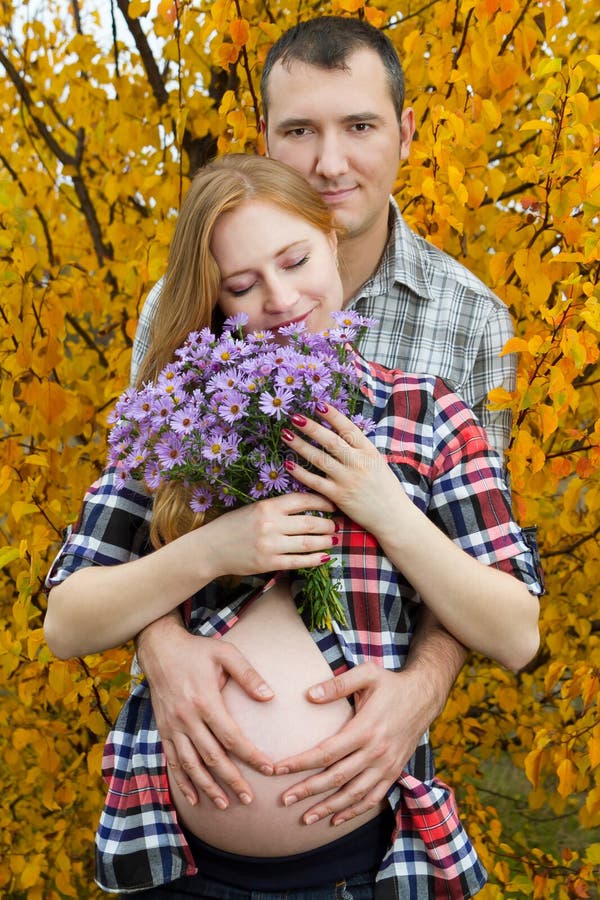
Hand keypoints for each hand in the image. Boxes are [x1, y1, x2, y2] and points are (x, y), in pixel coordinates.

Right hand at [137, 614, 274, 809]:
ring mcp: (172, 726)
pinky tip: (194, 798)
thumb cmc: (197, 650)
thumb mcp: (225, 653)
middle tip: (249, 798)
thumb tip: (269, 697)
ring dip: (207, 787)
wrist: (160, 648)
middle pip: (212, 757)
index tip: (268, 769)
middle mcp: (186, 718)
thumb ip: (248, 674)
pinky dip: (183, 782)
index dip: (251, 756)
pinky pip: (172, 761)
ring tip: (224, 804)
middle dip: (232, 780)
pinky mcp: (163, 730)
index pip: (231, 737)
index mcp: (205, 701)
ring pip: (191, 764)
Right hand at [201, 491, 336, 577]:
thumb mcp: (254, 509)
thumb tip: (308, 508)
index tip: (332, 506)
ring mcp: (270, 545)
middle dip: (328, 524)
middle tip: (336, 525)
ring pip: (308, 543)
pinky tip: (324, 557)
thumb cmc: (233, 526)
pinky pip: (298, 562)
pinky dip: (315, 559)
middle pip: (310, 523)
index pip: (302, 500)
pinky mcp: (269, 563)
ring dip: (325, 542)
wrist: (211, 548)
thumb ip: (278, 508)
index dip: (322, 502)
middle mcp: (270, 524)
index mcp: (267, 506)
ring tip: (333, 540)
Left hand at [273, 662, 427, 825]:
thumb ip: (338, 684)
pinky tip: (336, 819)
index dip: (300, 763)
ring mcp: (387, 765)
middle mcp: (376, 752)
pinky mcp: (394, 772)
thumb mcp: (367, 674)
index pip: (326, 752)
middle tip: (283, 800)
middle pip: (336, 778)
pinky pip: (373, 798)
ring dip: (328, 808)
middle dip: (307, 791)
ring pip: (353, 794)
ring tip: (305, 818)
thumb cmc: (391, 683)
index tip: (278, 769)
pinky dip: (354, 811)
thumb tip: (309, 695)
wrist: (424, 696)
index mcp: (365, 728)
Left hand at [281, 407, 407, 538]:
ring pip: (319, 459)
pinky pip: (315, 482)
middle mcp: (358, 463)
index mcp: (369, 452)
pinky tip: (288, 464)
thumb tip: (341, 434)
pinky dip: (300, 473)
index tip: (319, 405)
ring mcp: (347, 480)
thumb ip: (360, 450)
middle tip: (295, 417)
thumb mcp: (378, 463)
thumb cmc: (386, 489)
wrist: (393, 518)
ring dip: (300, 445)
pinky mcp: (338, 496)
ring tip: (286, 435)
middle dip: (311, 427)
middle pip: (330, 441)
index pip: (349, 429)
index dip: (333, 416)